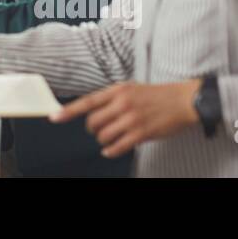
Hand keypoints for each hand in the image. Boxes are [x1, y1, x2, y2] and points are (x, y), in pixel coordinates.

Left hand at [50, 80, 201, 157]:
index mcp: (117, 90)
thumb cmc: (156, 95)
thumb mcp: (130, 88)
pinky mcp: (142, 133)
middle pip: (93, 121)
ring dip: (102, 140)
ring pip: (104, 135)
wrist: (183, 101)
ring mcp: (132, 119)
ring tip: (108, 139)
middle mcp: (122, 103)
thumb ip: (111, 97)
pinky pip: (118, 146)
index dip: (69, 111)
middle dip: (92, 129)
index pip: (87, 101)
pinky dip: (111, 150)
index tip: (54, 117)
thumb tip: (92, 109)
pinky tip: (110, 150)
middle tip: (96, 130)